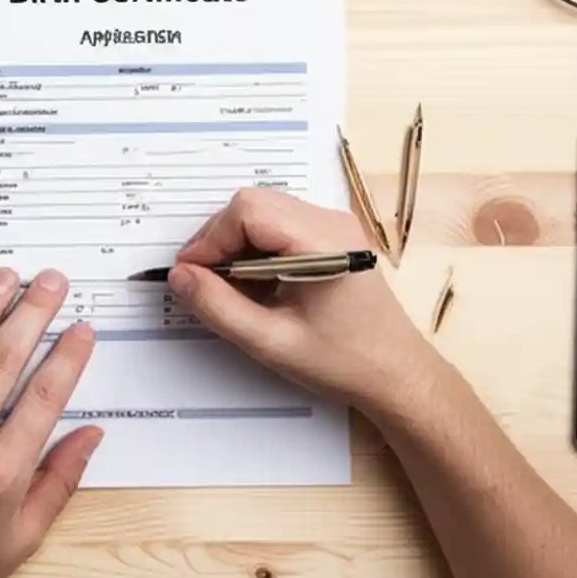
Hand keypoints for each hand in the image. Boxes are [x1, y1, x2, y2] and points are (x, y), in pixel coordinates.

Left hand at [0, 268, 102, 577]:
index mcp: (1, 476)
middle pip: (2, 362)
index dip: (67, 356)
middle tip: (49, 282)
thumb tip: (90, 436)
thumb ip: (60, 483)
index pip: (44, 397)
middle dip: (31, 313)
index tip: (80, 328)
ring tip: (2, 277)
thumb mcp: (23, 540)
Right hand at [169, 189, 438, 415]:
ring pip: (265, 211)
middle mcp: (330, 222)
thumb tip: (180, 277)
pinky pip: (282, 225)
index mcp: (320, 242)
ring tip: (226, 285)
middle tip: (200, 280)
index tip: (188, 274)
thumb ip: (218, 307)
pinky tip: (253, 283)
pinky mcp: (334, 237)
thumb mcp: (270, 341)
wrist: (396, 373)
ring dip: (236, 242)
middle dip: (218, 238)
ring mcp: (335, 226)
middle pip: (254, 204)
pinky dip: (256, 246)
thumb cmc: (342, 362)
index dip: (209, 239)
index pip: (247, 211)